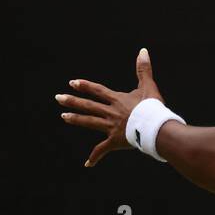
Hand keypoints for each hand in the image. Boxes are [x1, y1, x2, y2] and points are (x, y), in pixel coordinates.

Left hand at [57, 48, 165, 167]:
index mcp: (117, 100)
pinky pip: (103, 149)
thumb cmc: (154, 106)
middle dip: (72, 101)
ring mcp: (111, 127)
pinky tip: (87, 164)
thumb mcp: (149, 86)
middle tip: (58, 98)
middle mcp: (111, 112)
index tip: (72, 82)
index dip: (85, 86)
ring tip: (63, 117)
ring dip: (76, 119)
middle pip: (88, 105)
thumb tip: (143, 50)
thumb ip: (143, 69)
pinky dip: (95, 157)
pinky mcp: (115, 141)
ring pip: (90, 122)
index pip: (98, 91)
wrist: (156, 127)